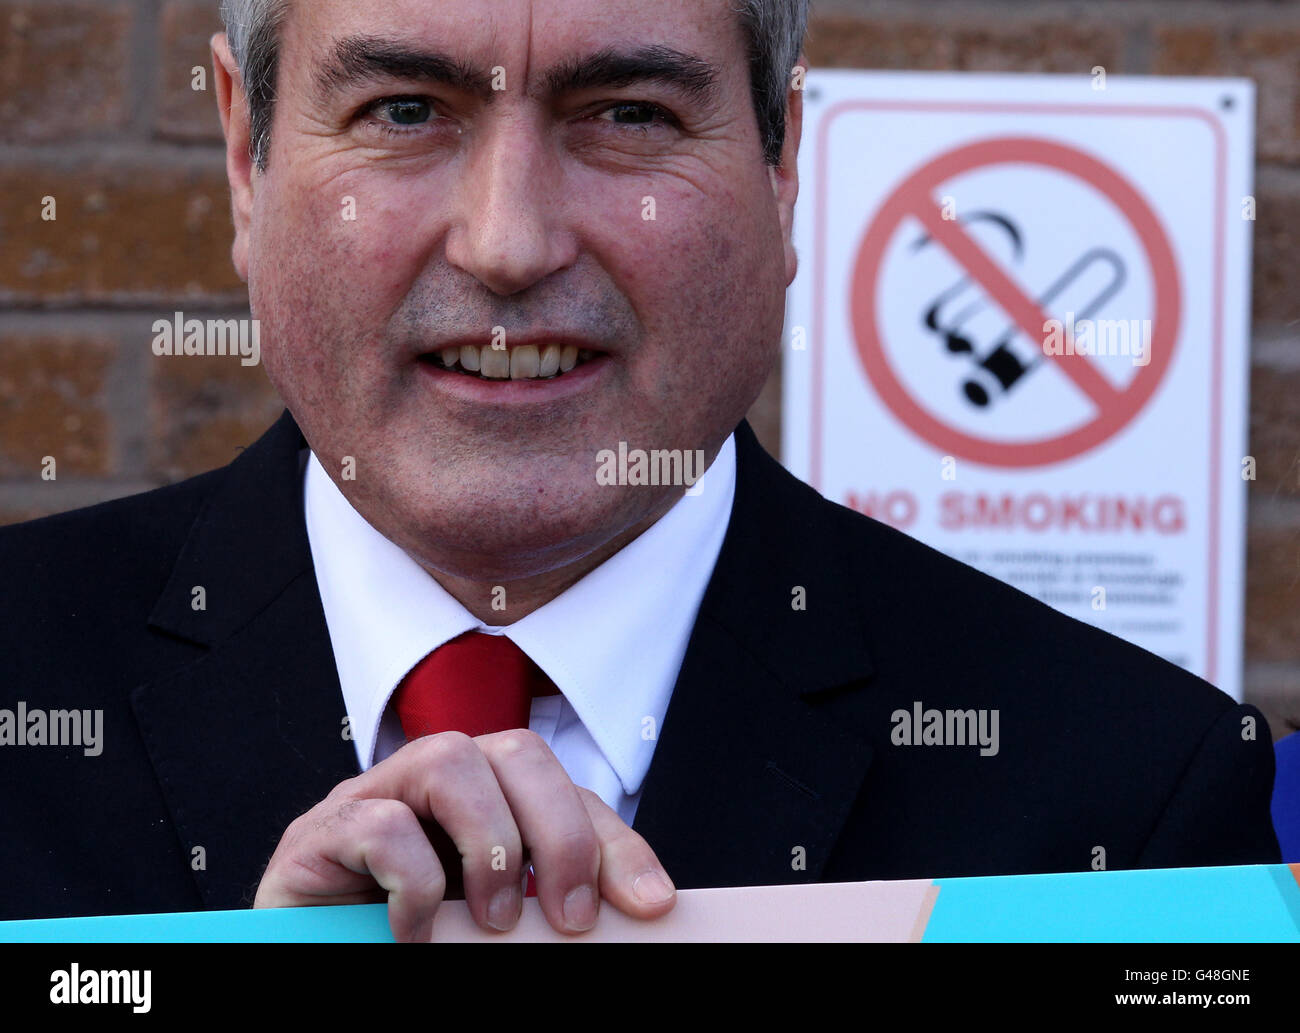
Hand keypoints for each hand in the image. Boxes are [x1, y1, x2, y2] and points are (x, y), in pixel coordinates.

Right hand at [253, 729, 676, 940]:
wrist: (303, 959)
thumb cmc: (397, 946)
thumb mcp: (488, 926)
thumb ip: (540, 911)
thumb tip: (631, 917)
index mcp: (482, 805)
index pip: (565, 792)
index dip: (614, 841)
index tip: (651, 902)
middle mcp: (429, 787)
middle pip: (514, 753)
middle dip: (559, 831)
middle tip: (572, 918)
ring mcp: (371, 800)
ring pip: (449, 759)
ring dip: (488, 841)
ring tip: (495, 920)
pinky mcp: (318, 836)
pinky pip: (377, 822)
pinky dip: (414, 880)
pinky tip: (417, 932)